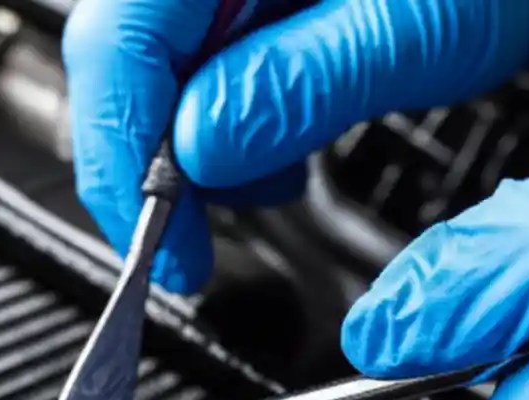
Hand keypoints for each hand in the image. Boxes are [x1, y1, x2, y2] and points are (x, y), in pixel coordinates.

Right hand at [62, 0, 528, 292]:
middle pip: (123, 58)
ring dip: (192, 148)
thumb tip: (194, 153)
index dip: (121, 158)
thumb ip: (294, 87)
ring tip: (270, 179)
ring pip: (156, 67)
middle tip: (200, 242)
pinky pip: (199, 59)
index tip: (161, 247)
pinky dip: (225, 119)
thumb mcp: (411, 26)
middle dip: (156, 163)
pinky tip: (276, 141)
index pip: (116, 42)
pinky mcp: (245, 0)